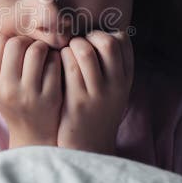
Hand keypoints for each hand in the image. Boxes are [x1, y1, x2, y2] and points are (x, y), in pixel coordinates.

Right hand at [0, 34, 62, 147]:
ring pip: (37, 50)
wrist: (33, 134)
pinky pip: (54, 63)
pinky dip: (56, 58)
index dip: (9, 38)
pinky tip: (54, 64)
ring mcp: (30, 94)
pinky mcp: (51, 97)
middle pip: (16, 43)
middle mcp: (7, 88)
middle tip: (32, 48)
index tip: (16, 46)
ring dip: (42, 47)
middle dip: (27, 41)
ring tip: (43, 54)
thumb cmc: (13, 102)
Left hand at [57, 29, 133, 154]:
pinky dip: (59, 58)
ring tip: (65, 53)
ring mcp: (97, 93)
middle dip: (88, 36)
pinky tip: (55, 64)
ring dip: (70, 45)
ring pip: (84, 50)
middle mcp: (116, 85)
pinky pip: (68, 66)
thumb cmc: (94, 113)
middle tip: (76, 45)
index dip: (103, 34)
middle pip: (107, 42)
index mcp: (126, 79)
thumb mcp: (111, 90)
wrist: (87, 149)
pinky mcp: (77, 101)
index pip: (122, 41)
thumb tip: (99, 33)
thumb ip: (109, 66)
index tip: (91, 42)